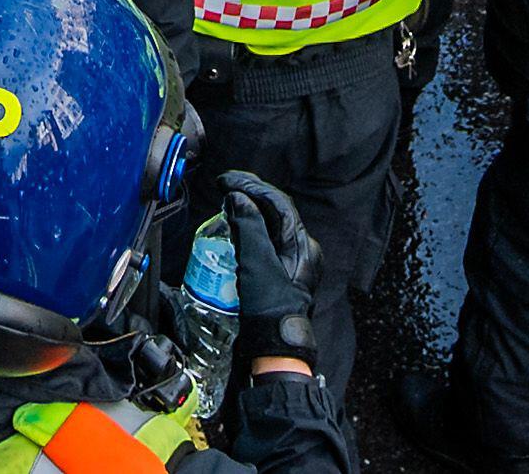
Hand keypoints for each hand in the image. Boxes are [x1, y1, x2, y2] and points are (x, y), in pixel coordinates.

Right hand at [216, 171, 321, 359]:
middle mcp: (301, 252)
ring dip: (249, 212)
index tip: (226, 181)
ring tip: (227, 204)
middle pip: (276, 213)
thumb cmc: (269, 308)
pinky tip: (235, 232)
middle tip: (226, 187)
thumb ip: (249, 227)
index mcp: (302, 245)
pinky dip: (248, 232)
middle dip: (250, 196)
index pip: (278, 203)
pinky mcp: (278, 278)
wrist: (272, 348)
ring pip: (270, 228)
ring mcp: (290, 266)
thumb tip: (238, 199)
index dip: (251, 187)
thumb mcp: (257, 262)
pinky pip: (264, 245)